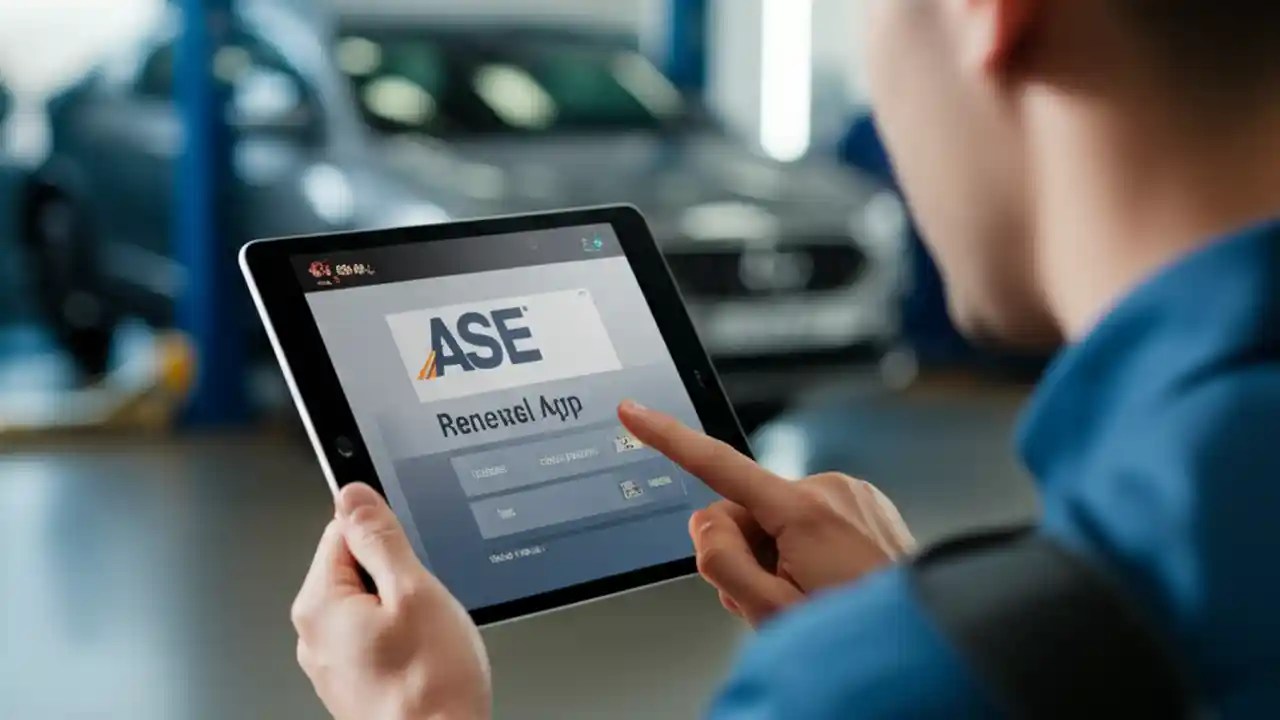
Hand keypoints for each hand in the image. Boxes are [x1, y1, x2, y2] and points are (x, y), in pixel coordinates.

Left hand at [292, 484, 490, 719]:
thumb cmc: (429, 686)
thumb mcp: (414, 590)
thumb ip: (381, 537)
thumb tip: (354, 495)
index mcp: (319, 604)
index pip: (342, 529)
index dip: (386, 534)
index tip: (411, 551)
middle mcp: (315, 633)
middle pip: (355, 566)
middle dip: (397, 574)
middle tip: (425, 601)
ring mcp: (333, 660)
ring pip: (371, 602)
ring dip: (402, 607)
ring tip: (427, 635)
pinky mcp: (354, 679)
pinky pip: (376, 634)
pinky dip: (402, 636)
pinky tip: (423, 656)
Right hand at [619, 401, 915, 626]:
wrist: (925, 647)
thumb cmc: (855, 636)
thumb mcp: (770, 614)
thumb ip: (722, 564)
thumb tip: (707, 524)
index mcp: (804, 512)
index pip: (717, 465)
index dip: (668, 438)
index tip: (634, 412)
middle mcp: (831, 490)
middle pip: (744, 511)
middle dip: (746, 553)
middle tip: (774, 598)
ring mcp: (854, 495)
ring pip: (776, 519)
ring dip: (778, 557)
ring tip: (810, 596)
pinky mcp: (866, 503)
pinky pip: (809, 520)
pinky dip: (806, 550)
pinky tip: (828, 581)